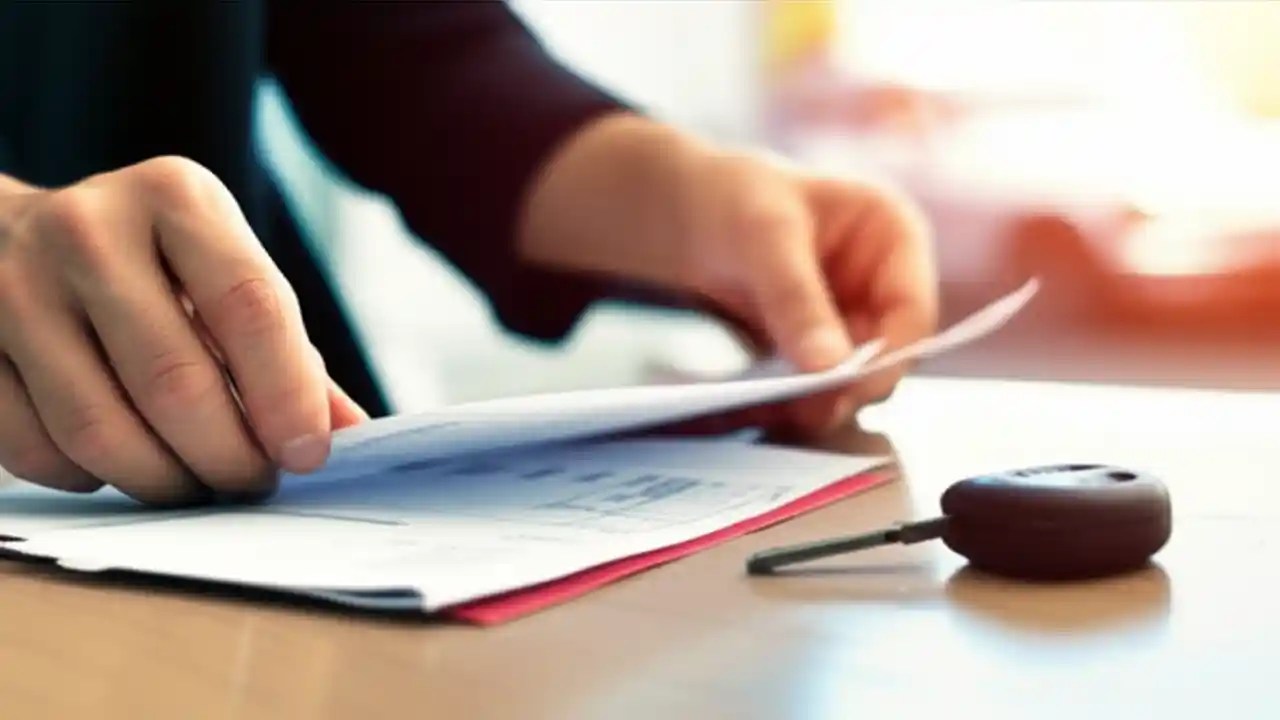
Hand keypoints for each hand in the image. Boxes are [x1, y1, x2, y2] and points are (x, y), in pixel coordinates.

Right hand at [0, 157, 366, 503]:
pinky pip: (38, 450)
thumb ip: (291, 355)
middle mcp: (89, 229)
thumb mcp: (225, 277)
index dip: (286, 395)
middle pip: (175, 381)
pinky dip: (91, 477)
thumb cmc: (152, 268)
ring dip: (164, 480)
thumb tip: (352, 437)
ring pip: (101, 429)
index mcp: (177, 199)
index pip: (250, 306)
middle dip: (227, 457)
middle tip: (251, 483)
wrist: (11, 238)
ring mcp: (13, 285)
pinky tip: (117, 460)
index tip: (308, 455)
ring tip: (196, 483)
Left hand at [520, 114, 937, 437]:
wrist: (686, 212)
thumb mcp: (763, 241)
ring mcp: (854, 316)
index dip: (889, 356)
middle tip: (804, 412)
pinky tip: (762, 405)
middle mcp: (883, 280)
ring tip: (773, 410)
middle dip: (849, 387)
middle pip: (889, 355)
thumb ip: (797, 301)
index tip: (846, 387)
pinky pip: (818, 385)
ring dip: (819, 401)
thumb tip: (829, 367)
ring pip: (855, 378)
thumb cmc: (732, 200)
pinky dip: (794, 400)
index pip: (912, 310)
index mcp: (894, 234)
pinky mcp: (820, 344)